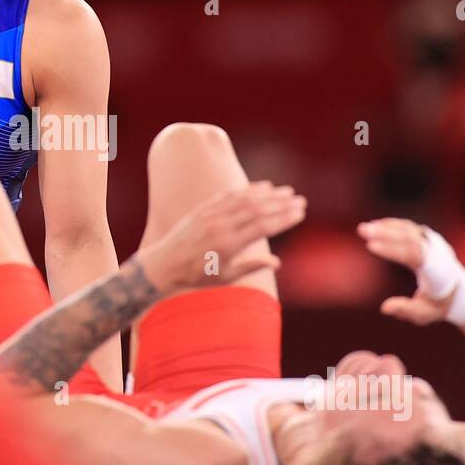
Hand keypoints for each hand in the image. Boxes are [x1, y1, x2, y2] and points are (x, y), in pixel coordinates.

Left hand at [140, 182, 305, 293]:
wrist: (163, 265)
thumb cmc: (195, 276)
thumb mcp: (224, 277)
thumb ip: (250, 267)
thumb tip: (277, 262)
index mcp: (228, 245)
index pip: (263, 228)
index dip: (284, 219)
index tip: (300, 213)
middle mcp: (221, 226)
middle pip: (258, 210)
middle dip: (281, 204)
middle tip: (300, 200)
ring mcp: (211, 215)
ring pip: (245, 200)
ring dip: (268, 194)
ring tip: (287, 191)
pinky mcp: (203, 209)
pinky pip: (229, 195)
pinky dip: (247, 190)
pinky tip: (262, 187)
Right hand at [356, 217, 451, 325]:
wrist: (458, 290)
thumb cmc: (438, 303)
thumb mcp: (424, 313)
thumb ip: (406, 310)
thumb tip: (385, 308)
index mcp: (436, 271)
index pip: (413, 254)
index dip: (391, 249)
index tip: (370, 246)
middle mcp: (436, 252)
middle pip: (409, 237)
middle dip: (384, 233)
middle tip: (362, 230)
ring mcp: (433, 243)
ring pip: (408, 229)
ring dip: (385, 227)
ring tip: (363, 228)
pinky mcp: (427, 237)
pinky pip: (408, 227)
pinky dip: (392, 225)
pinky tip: (375, 225)